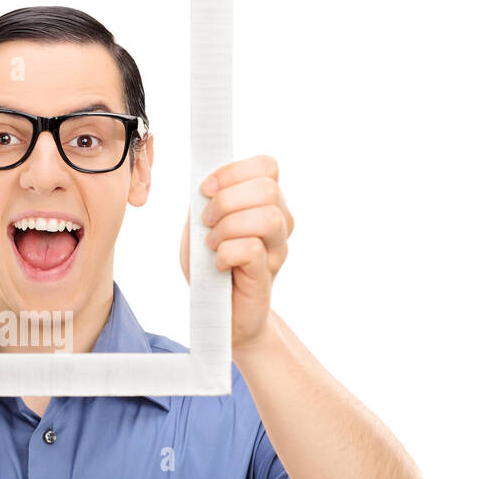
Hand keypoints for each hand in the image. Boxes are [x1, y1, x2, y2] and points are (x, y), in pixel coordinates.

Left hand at [178, 154, 293, 353]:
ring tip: (213, 244)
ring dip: (228, 227)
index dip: (233, 172)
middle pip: (267, 188)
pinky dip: (225, 253)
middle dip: (226, 201)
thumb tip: (208, 182)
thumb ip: (205, 200)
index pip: (266, 166)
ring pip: (267, 217)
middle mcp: (279, 221)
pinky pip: (252, 249)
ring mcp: (277, 248)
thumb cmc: (209, 267)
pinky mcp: (266, 274)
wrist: (217, 313)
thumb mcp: (199, 226)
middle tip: (207, 224)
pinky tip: (218, 264)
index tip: (205, 191)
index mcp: (264, 202)